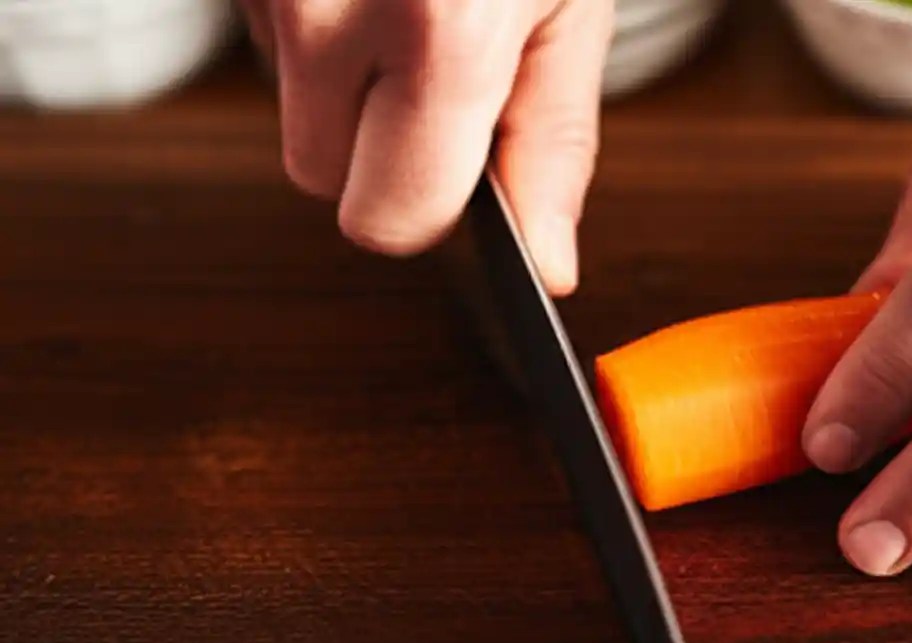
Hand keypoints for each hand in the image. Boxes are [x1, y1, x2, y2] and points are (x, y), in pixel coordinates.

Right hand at [239, 0, 614, 294]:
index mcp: (438, 30)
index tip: (457, 171)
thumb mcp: (569, 8)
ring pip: (284, 99)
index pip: (388, 219)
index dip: (430, 206)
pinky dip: (313, 20)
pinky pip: (261, 30)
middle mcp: (325, 4)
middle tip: (433, 65)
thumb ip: (552, 142)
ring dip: (339, 74)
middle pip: (318, 174)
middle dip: (372, 144)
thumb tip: (547, 264)